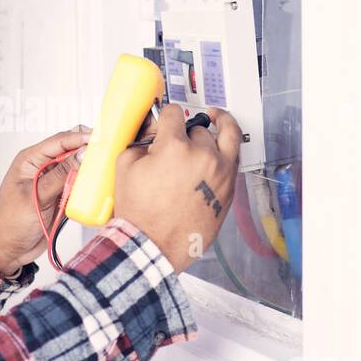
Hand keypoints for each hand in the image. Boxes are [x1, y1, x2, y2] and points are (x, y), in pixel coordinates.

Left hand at [0, 126, 90, 276]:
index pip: (59, 141)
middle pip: (71, 152)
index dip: (80, 137)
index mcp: (30, 160)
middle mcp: (42, 167)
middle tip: (107, 153)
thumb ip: (59, 176)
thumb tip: (81, 155)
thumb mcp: (35, 197)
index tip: (99, 138)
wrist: (9, 249)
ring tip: (105, 169)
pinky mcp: (60, 196)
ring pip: (76, 168)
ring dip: (89, 170)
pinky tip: (97, 187)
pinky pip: (78, 186)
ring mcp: (52, 182)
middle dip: (88, 151)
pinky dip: (87, 187)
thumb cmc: (10, 223)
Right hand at [113, 105, 241, 272]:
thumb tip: (153, 132)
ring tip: (218, 119)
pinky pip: (234, 161)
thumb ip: (141, 140)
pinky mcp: (229, 190)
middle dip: (186, 132)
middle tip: (176, 141)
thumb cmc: (140, 214)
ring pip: (227, 137)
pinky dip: (228, 151)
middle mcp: (203, 156)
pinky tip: (220, 149)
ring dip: (218, 128)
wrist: (153, 246)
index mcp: (175, 147)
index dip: (166, 114)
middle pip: (198, 128)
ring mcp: (221, 174)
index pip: (174, 113)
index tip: (166, 119)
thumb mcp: (125, 167)